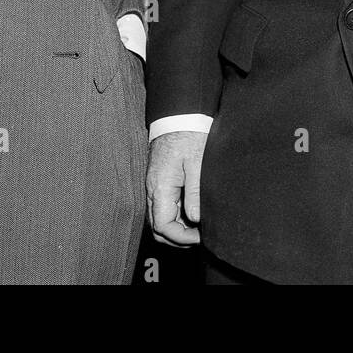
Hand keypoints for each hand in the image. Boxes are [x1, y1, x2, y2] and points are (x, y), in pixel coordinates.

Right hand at [146, 131, 205, 246]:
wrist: (178, 115)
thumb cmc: (188, 134)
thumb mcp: (197, 163)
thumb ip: (195, 193)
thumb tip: (196, 218)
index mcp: (159, 187)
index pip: (163, 226)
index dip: (181, 237)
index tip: (200, 235)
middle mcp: (152, 189)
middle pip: (157, 227)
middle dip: (177, 238)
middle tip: (199, 236)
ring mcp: (154, 185)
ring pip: (159, 218)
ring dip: (176, 228)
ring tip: (198, 227)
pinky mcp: (159, 180)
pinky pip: (162, 206)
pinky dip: (175, 216)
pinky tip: (192, 212)